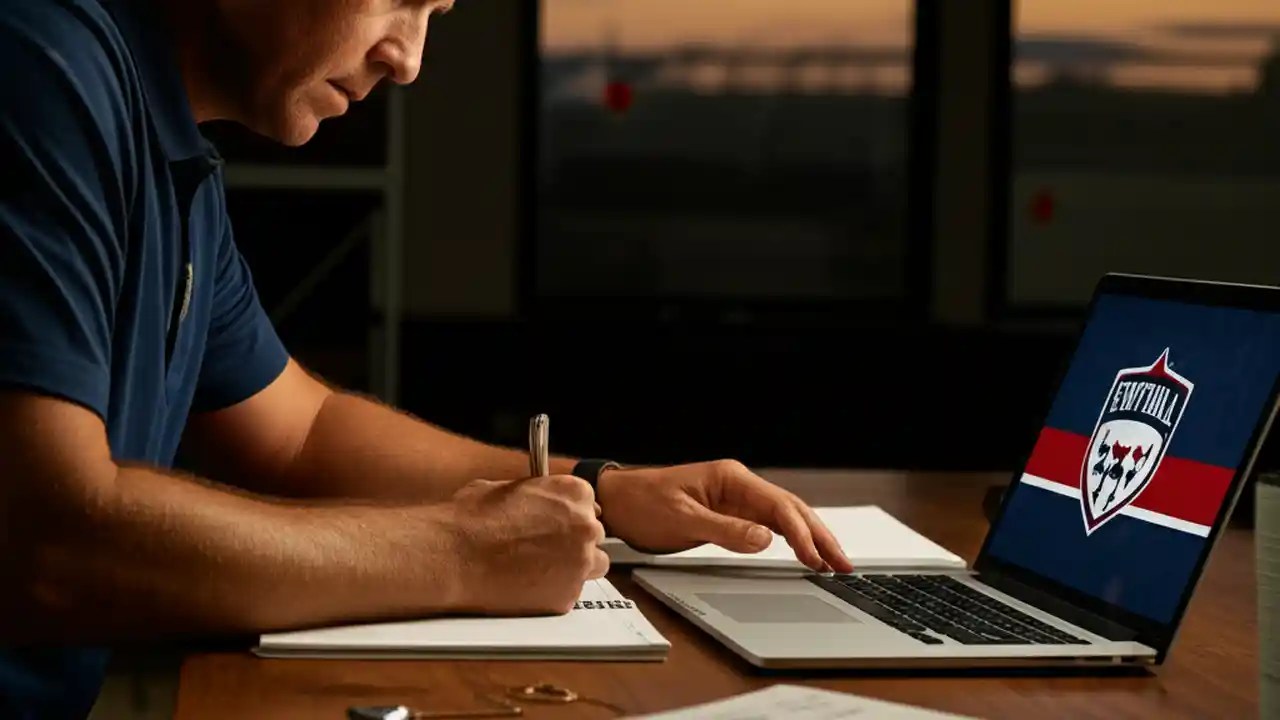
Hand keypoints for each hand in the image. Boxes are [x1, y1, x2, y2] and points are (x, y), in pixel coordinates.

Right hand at [436, 474, 608, 614]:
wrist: (452, 556)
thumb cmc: (470, 519)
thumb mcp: (506, 488)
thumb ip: (537, 494)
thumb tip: (539, 499)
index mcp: (573, 492)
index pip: (589, 504)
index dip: (570, 515)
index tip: (557, 523)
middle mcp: (584, 526)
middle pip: (593, 535)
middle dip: (573, 541)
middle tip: (545, 548)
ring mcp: (580, 563)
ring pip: (592, 566)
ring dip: (573, 566)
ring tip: (540, 569)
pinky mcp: (567, 595)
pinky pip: (570, 593)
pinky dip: (554, 591)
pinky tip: (528, 586)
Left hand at [597, 460, 853, 573]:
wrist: (617, 502)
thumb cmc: (643, 504)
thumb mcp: (683, 519)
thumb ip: (725, 529)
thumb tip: (766, 539)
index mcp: (732, 478)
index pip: (779, 506)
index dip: (802, 533)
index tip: (816, 557)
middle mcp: (738, 485)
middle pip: (791, 509)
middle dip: (819, 535)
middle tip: (844, 563)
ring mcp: (735, 498)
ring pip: (784, 517)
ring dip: (809, 538)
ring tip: (833, 562)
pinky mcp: (729, 513)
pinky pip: (768, 525)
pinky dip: (789, 539)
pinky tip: (804, 553)